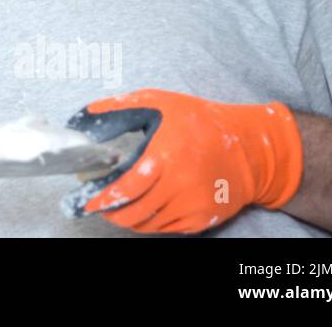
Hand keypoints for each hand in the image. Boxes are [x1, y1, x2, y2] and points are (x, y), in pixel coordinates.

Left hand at [60, 88, 303, 233]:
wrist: (248, 148)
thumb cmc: (198, 121)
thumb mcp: (157, 103)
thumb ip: (117, 110)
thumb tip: (83, 118)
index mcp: (165, 156)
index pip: (125, 188)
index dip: (100, 197)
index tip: (84, 198)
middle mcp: (180, 186)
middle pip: (132, 212)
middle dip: (107, 211)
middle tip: (94, 203)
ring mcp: (192, 206)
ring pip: (146, 224)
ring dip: (125, 217)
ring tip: (114, 204)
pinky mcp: (201, 220)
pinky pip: (165, 228)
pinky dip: (148, 221)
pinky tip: (142, 206)